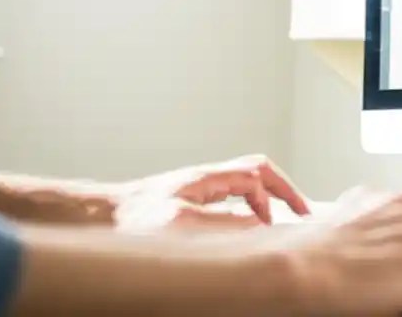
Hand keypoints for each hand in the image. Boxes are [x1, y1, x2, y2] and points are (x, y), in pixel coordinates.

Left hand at [113, 154, 309, 231]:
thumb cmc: (131, 219)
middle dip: (281, 190)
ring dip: (263, 201)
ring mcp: (197, 189)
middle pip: (255, 172)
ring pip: (243, 185)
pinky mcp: (188, 202)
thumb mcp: (181, 222)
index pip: (258, 175)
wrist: (101, 217)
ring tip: (275, 224)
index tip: (294, 218)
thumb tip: (258, 224)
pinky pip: (228, 199)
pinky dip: (245, 211)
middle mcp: (205, 179)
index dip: (280, 197)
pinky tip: (244, 229)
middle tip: (300, 211)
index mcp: (208, 177)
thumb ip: (223, 222)